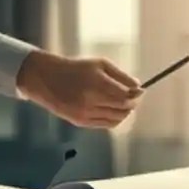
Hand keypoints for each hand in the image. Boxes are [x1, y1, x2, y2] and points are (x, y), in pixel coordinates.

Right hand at [17, 51, 142, 128]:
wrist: (48, 79)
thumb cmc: (77, 68)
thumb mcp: (100, 64)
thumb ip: (121, 75)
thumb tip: (138, 86)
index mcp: (97, 83)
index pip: (125, 95)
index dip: (136, 95)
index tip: (140, 91)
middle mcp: (91, 100)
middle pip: (122, 108)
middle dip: (132, 104)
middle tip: (134, 98)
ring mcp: (85, 113)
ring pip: (116, 118)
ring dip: (125, 112)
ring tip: (124, 104)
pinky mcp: (81, 122)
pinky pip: (106, 124)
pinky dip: (115, 119)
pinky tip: (114, 111)